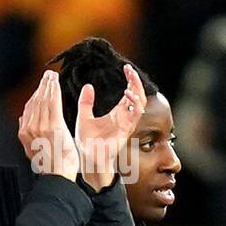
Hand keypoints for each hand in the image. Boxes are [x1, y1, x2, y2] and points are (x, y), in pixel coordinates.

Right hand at [17, 70, 78, 182]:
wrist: (57, 175)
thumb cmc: (50, 165)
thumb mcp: (33, 149)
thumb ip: (28, 134)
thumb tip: (22, 120)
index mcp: (24, 134)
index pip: (28, 109)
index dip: (35, 95)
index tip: (41, 86)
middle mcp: (29, 129)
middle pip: (35, 102)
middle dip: (41, 87)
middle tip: (48, 75)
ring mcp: (40, 128)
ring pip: (43, 101)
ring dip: (48, 86)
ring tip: (52, 76)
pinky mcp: (53, 127)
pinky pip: (52, 104)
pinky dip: (54, 91)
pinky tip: (55, 83)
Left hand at [75, 63, 147, 190]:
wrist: (87, 157)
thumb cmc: (87, 141)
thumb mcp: (84, 117)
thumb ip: (86, 102)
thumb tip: (88, 86)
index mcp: (117, 113)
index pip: (129, 92)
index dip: (130, 80)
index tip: (126, 68)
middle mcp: (125, 117)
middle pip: (138, 95)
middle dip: (136, 81)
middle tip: (129, 70)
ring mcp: (127, 123)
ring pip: (141, 103)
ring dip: (137, 91)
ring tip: (129, 82)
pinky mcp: (127, 129)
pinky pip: (136, 114)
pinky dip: (134, 103)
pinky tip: (127, 94)